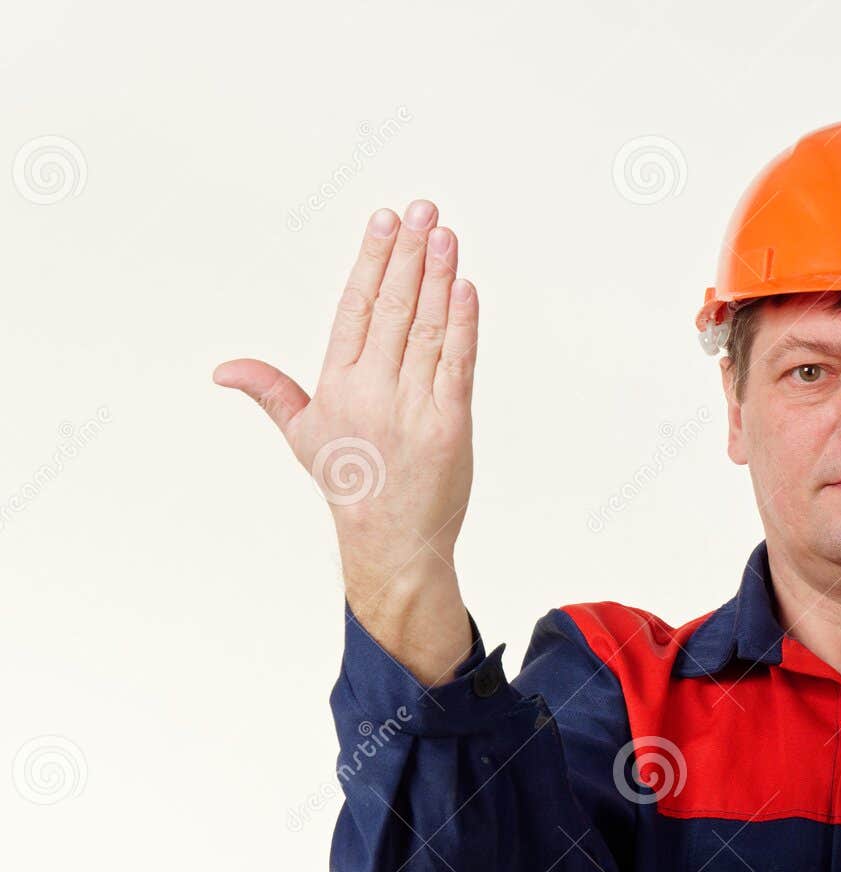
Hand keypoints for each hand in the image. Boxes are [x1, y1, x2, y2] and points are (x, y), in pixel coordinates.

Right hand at [212, 199, 476, 681]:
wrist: (391, 541)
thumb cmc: (348, 482)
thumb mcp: (302, 436)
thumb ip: (270, 392)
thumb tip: (224, 370)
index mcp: (337, 385)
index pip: (356, 308)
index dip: (372, 261)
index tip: (385, 220)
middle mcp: (373, 391)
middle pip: (394, 308)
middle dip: (409, 254)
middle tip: (423, 209)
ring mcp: (414, 406)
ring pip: (428, 329)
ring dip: (439, 276)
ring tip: (446, 234)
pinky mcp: (450, 424)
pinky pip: (457, 364)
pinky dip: (463, 324)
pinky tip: (465, 286)